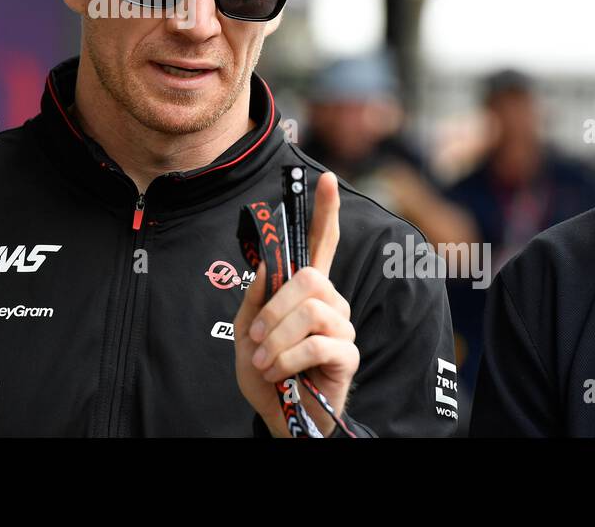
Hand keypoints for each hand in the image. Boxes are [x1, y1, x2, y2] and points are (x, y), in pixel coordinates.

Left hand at [233, 171, 359, 436]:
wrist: (278, 415)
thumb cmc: (266, 372)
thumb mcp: (247, 332)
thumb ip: (254, 298)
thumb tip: (267, 268)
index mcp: (306, 291)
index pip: (321, 243)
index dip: (324, 211)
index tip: (324, 178)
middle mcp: (329, 302)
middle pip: (309, 278)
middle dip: (275, 308)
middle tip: (257, 338)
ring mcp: (341, 328)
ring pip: (311, 311)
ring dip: (278, 338)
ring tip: (265, 361)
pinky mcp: (348, 355)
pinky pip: (318, 344)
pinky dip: (290, 358)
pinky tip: (280, 372)